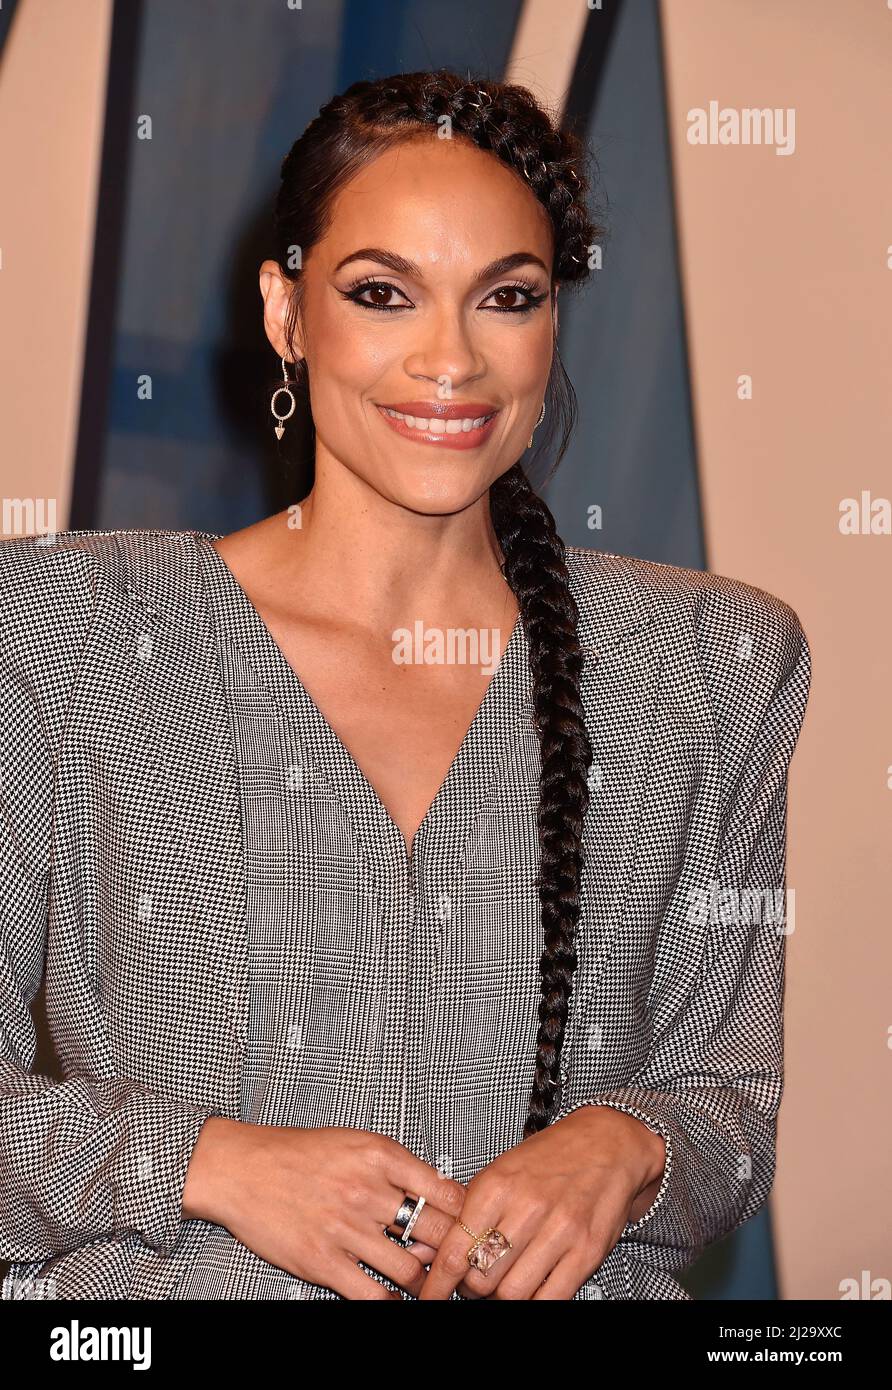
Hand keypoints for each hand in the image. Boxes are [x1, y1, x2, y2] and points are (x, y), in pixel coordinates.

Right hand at [182, 1118, 465, 1298]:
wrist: (242, 1167)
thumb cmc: (298, 1153)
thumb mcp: (356, 1142)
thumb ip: (396, 1167)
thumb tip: (436, 1197)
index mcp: (380, 1155)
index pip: (447, 1191)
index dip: (467, 1215)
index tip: (472, 1228)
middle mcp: (367, 1191)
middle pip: (437, 1232)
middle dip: (455, 1253)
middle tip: (462, 1265)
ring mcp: (345, 1228)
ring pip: (411, 1269)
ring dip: (427, 1283)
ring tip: (432, 1286)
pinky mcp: (323, 1261)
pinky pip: (372, 1294)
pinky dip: (392, 1302)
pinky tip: (399, 1300)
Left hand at [417, 1105, 665, 1299]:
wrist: (608, 1142)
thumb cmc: (551, 1156)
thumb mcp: (500, 1171)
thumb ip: (470, 1210)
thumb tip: (434, 1252)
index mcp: (497, 1185)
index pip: (455, 1251)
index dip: (438, 1283)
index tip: (430, 1295)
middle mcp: (528, 1208)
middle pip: (481, 1279)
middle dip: (472, 1289)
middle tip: (474, 1283)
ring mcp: (560, 1231)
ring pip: (513, 1293)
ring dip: (502, 1297)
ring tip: (503, 1284)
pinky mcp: (588, 1251)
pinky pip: (551, 1298)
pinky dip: (535, 1301)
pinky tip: (530, 1290)